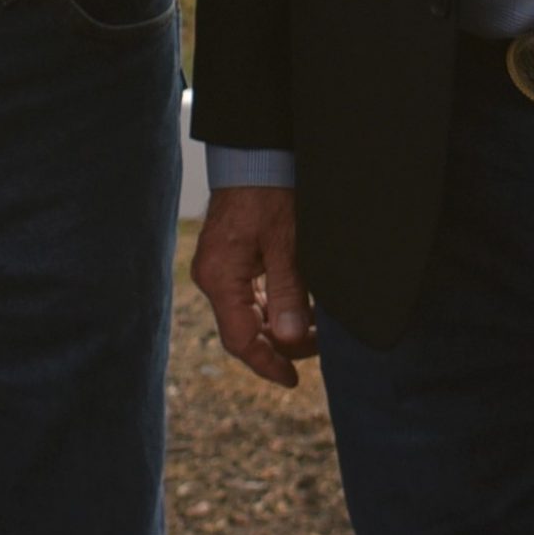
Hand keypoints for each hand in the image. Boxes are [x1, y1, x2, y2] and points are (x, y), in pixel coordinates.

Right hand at [191, 185, 316, 389]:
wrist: (254, 154)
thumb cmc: (270, 193)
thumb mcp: (287, 244)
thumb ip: (288, 293)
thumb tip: (289, 339)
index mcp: (221, 278)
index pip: (241, 339)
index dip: (268, 364)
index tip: (293, 380)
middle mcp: (212, 276)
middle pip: (244, 329)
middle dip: (282, 343)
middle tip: (321, 345)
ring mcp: (217, 267)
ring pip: (248, 313)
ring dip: (279, 324)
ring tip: (317, 327)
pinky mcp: (227, 257)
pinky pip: (248, 294)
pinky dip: (273, 304)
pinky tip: (300, 304)